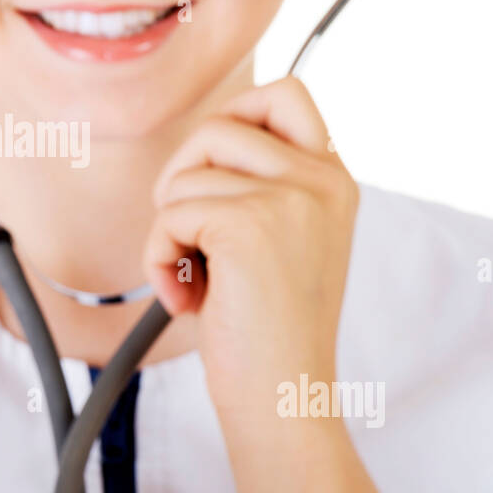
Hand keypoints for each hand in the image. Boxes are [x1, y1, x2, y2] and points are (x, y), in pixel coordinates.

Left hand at [144, 76, 358, 408]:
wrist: (283, 399)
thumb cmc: (268, 331)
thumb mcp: (282, 241)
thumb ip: (260, 186)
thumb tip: (200, 143)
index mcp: (333, 180)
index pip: (285, 93)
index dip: (233, 116)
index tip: (213, 171)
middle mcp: (321, 180)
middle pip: (218, 125)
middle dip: (182, 178)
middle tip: (189, 234)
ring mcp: (290, 199)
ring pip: (186, 175)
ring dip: (169, 230)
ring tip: (195, 278)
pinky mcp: (250, 226)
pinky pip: (170, 214)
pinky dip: (159, 258)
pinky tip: (187, 298)